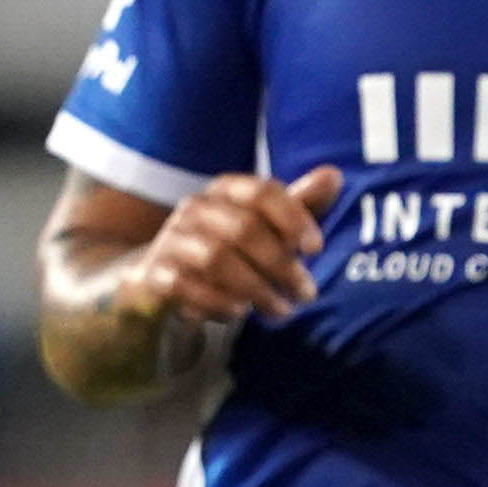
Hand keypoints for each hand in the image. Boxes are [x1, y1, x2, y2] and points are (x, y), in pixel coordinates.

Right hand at [119, 169, 342, 326]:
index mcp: (225, 192)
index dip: (293, 217)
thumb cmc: (231, 249)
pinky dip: (217, 302)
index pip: (261, 192)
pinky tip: (239, 312)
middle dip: (282, 265)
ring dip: (256, 288)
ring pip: (216, 258)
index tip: (316, 248)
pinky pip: (185, 286)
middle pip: (244, 229)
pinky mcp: (154, 274)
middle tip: (306, 293)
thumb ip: (299, 206)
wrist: (162, 279)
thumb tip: (333, 174)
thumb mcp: (268, 228)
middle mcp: (195, 209)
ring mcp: (171, 240)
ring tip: (281, 310)